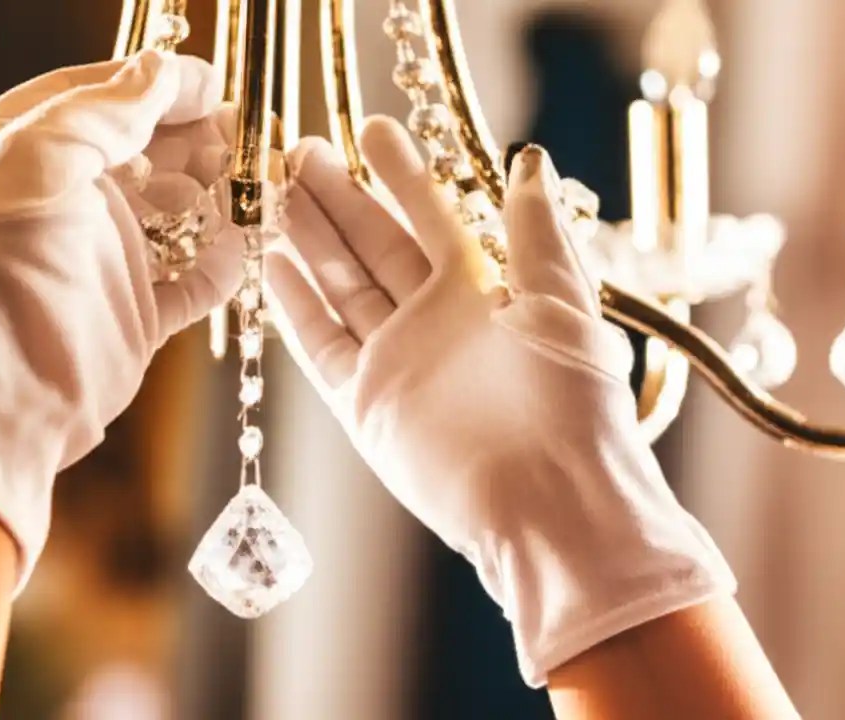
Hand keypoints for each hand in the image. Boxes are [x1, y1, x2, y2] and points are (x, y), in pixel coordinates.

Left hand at [0, 50, 239, 585]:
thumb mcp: (35, 162)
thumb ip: (103, 110)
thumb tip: (164, 71)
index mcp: (14, 151)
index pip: (93, 97)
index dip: (155, 86)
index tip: (210, 85)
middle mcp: (58, 199)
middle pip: (144, 150)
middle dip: (197, 139)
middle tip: (246, 136)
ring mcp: (97, 257)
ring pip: (175, 210)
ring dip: (219, 195)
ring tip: (258, 184)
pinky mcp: (131, 312)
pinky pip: (191, 280)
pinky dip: (223, 264)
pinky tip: (247, 247)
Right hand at [266, 119, 734, 686]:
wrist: (550, 501)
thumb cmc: (572, 401)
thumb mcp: (564, 300)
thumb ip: (535, 233)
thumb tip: (529, 162)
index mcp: (486, 292)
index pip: (433, 218)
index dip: (402, 174)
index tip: (371, 130)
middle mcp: (437, 322)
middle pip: (375, 248)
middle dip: (339, 199)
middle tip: (298, 152)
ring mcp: (399, 361)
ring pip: (342, 286)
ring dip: (308, 239)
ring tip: (273, 190)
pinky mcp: (367, 404)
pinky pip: (322, 344)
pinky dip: (296, 305)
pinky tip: (272, 262)